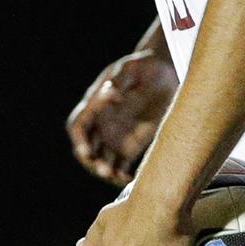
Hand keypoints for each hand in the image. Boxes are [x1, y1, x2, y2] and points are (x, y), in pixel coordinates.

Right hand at [67, 49, 175, 184]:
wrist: (165, 71)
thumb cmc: (145, 66)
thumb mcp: (132, 68)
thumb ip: (119, 80)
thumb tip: (110, 94)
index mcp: (95, 103)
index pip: (79, 125)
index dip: (80, 140)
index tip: (87, 152)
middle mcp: (102, 122)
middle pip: (87, 148)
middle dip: (92, 162)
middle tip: (104, 170)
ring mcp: (115, 135)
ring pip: (103, 159)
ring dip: (106, 171)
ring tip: (118, 178)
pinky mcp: (131, 144)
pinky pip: (121, 164)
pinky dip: (121, 174)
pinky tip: (129, 180)